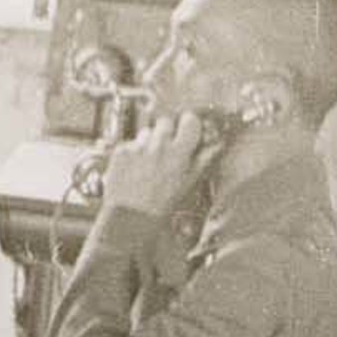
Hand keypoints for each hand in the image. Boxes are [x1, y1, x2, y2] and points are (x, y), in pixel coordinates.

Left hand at [97, 112, 215, 217]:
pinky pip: (131, 143)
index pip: (189, 120)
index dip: (189, 124)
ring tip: (149, 163)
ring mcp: (138, 147)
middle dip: (168, 131)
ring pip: (147, 132)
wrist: (132, 216)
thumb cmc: (164, 203)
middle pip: (166, 121)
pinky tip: (135, 169)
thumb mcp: (189, 182)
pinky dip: (133, 152)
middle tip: (167, 148)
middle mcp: (158, 146)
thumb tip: (216, 142)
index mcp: (179, 153)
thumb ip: (204, 159)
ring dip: (150, 142)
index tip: (187, 130)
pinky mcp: (121, 151)